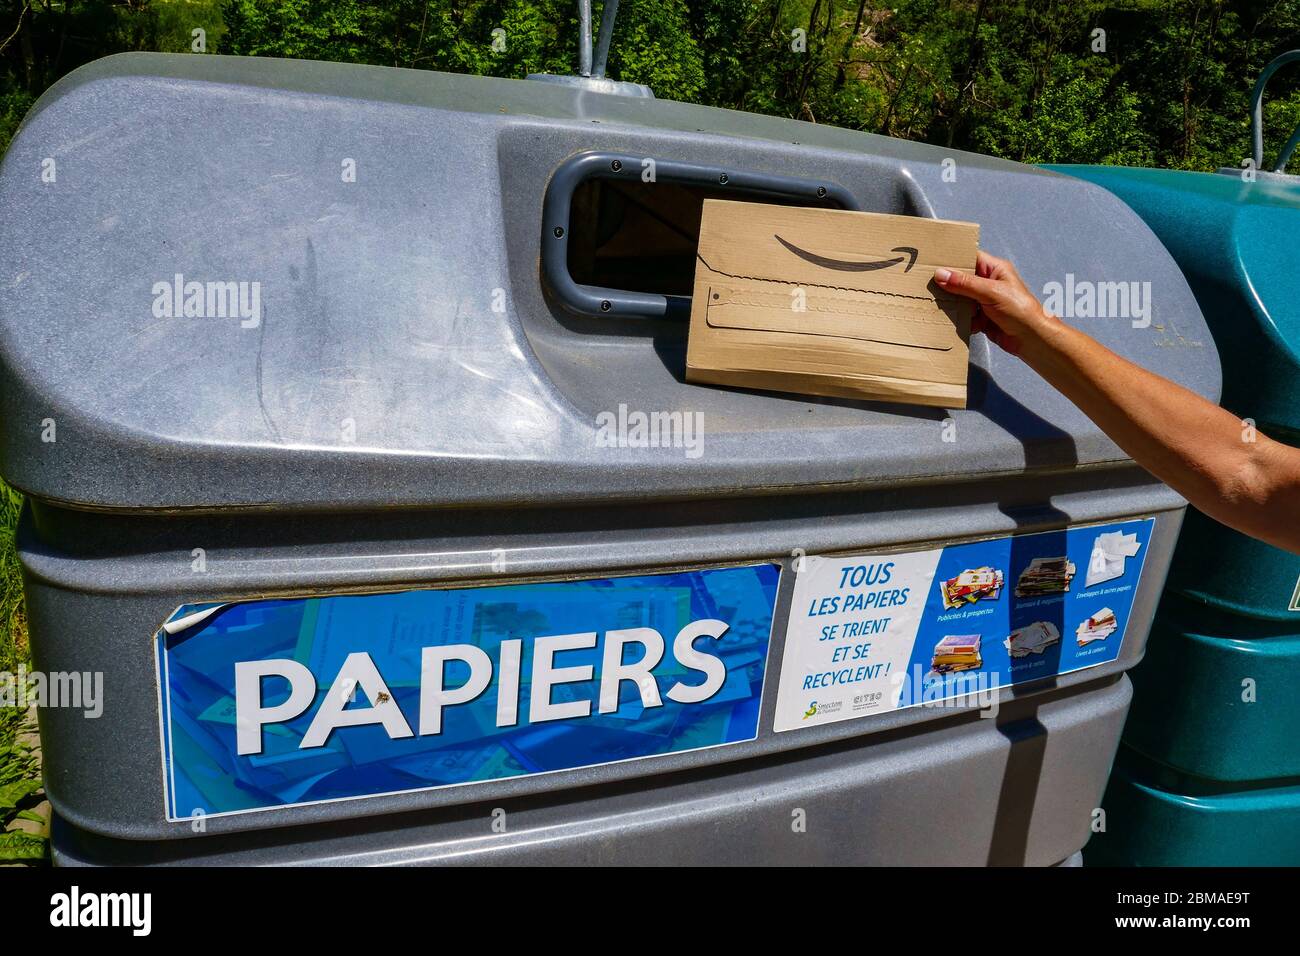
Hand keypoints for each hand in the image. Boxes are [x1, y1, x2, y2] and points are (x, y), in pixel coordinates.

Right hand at [934, 251, 1056, 355]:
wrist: (1030, 339)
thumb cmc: (1019, 310)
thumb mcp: (990, 292)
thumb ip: (965, 284)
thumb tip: (940, 274)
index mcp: (994, 269)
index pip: (970, 258)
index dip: (952, 259)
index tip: (932, 260)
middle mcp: (988, 283)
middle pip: (961, 280)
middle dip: (947, 284)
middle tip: (926, 284)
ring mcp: (984, 301)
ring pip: (960, 299)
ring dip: (951, 304)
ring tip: (934, 303)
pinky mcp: (981, 318)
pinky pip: (963, 316)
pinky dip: (957, 319)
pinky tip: (949, 321)